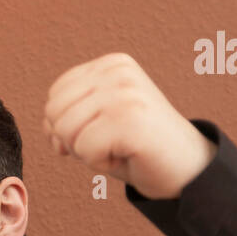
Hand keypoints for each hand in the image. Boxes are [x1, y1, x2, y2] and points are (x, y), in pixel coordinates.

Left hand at [42, 53, 216, 199]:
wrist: (188, 170)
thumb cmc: (139, 148)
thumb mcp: (99, 122)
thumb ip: (68, 115)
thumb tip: (48, 126)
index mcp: (111, 65)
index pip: (55, 94)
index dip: (66, 125)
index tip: (99, 134)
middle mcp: (118, 72)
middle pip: (54, 112)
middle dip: (73, 140)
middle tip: (109, 144)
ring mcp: (125, 93)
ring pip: (66, 131)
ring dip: (88, 152)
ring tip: (119, 147)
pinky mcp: (129, 119)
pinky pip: (84, 150)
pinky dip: (100, 163)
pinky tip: (127, 155)